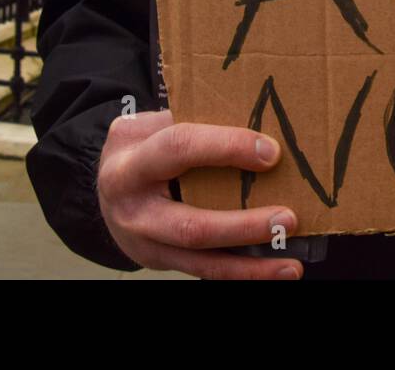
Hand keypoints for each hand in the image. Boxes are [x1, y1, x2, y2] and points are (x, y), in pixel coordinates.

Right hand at [97, 109, 301, 278]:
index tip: (270, 152)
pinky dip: (241, 273)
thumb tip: (263, 122)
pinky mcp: (158, 260)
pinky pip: (203, 270)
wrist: (105, 185)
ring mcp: (144, 241)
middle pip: (191, 224)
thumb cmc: (143, 146)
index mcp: (131, 159)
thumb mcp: (154, 125)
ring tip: (290, 264)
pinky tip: (273, 271)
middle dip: (243, 226)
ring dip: (250, 265)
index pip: (180, 148)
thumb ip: (196, 122)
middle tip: (288, 219)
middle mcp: (133, 207)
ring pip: (200, 260)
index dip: (226, 147)